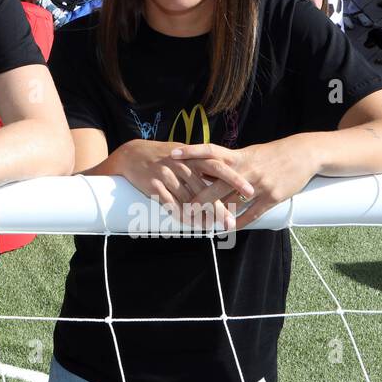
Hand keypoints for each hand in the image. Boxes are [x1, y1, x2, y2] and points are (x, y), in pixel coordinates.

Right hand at [105, 139, 252, 212]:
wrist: (132, 154)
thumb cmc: (162, 155)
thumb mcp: (183, 154)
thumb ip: (201, 164)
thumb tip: (225, 178)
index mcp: (191, 156)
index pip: (217, 166)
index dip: (235, 179)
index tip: (250, 191)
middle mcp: (180, 164)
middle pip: (204, 189)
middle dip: (218, 207)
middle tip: (229, 222)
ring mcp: (166, 175)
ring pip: (188, 200)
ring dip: (199, 217)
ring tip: (209, 227)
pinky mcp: (154, 186)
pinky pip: (170, 205)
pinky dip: (180, 216)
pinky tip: (188, 223)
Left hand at [182, 142, 316, 229]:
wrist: (302, 154)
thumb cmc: (271, 154)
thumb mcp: (248, 153)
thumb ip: (228, 162)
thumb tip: (203, 167)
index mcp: (238, 156)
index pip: (210, 151)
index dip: (191, 152)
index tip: (172, 154)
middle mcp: (246, 170)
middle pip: (217, 186)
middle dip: (199, 198)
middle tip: (183, 208)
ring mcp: (259, 185)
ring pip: (233, 203)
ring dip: (217, 215)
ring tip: (202, 224)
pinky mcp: (272, 197)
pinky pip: (252, 214)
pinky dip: (239, 222)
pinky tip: (228, 229)